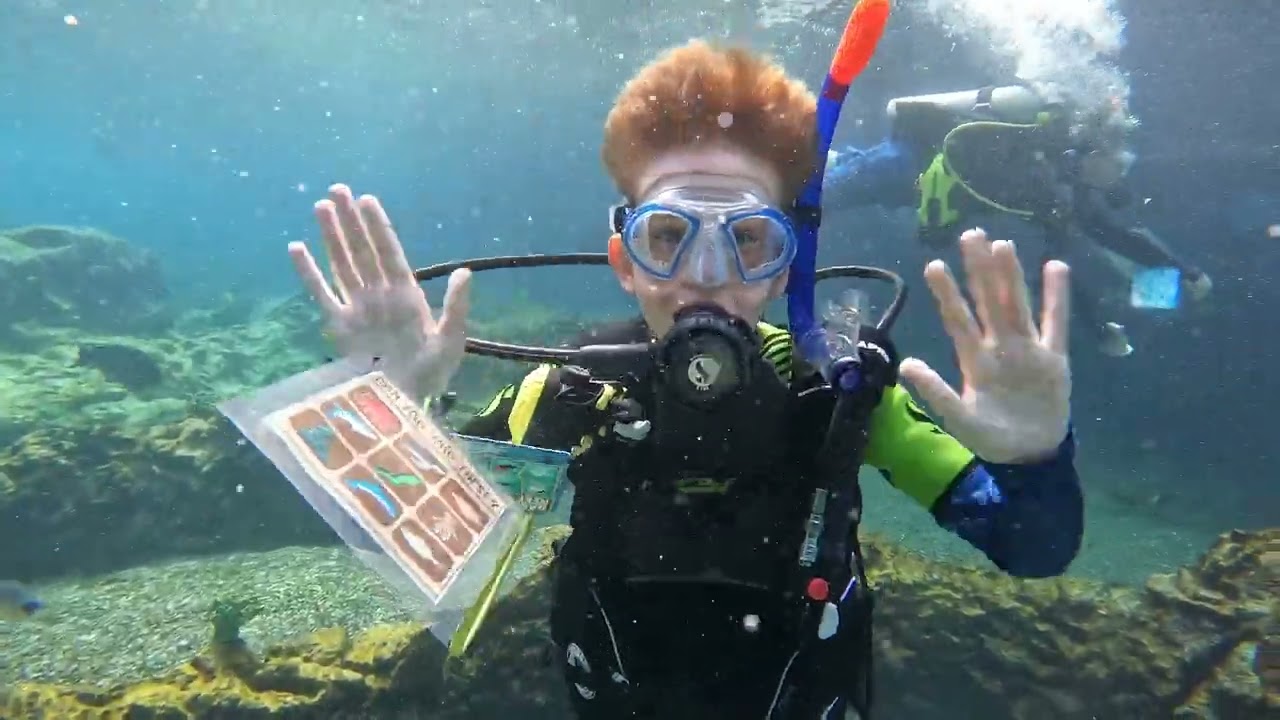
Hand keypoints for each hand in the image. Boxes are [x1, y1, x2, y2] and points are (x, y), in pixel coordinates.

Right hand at [288, 184, 471, 401]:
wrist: (406, 401)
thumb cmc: (432, 372)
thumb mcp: (451, 339)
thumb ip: (455, 306)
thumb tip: (465, 272)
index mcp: (406, 294)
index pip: (389, 252)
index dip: (378, 227)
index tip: (367, 199)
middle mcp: (379, 295)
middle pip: (362, 250)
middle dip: (350, 221)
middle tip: (338, 188)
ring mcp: (358, 308)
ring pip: (341, 264)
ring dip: (331, 237)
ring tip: (321, 206)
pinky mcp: (340, 326)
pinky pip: (321, 294)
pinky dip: (309, 273)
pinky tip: (297, 249)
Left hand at [899, 229, 1070, 463]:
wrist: (1029, 455)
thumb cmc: (990, 436)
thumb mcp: (959, 419)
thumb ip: (935, 392)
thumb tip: (905, 365)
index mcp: (973, 358)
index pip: (957, 319)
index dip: (947, 293)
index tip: (934, 265)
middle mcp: (998, 346)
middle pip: (987, 300)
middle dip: (978, 270)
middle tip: (970, 235)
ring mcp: (1027, 348)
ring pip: (1017, 304)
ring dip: (1011, 276)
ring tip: (1002, 245)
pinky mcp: (1054, 358)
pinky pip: (1055, 323)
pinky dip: (1056, 297)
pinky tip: (1055, 268)